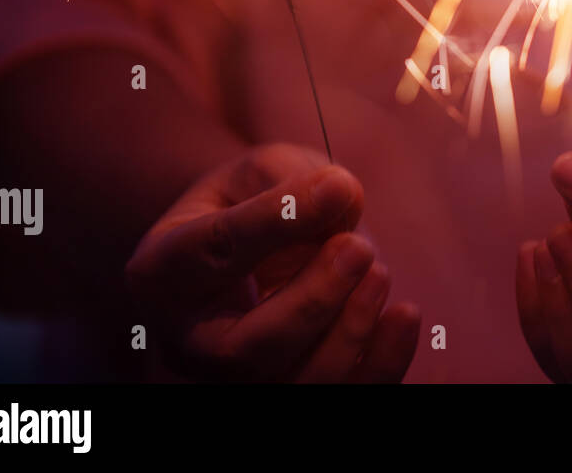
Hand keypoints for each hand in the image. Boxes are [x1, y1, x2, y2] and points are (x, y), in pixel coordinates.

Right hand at [126, 144, 418, 381]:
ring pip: (290, 386)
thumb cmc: (255, 201)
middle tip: (358, 248)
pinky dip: (380, 365)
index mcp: (166, 269)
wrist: (257, 245)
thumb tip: (342, 195)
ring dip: (349, 334)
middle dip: (313, 300)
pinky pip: (337, 398)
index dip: (275, 222)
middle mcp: (190, 338)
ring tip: (379, 273)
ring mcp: (236, 377)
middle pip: (244, 349)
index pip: (213, 252)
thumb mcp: (263, 172)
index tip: (337, 188)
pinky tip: (405, 317)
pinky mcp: (288, 388)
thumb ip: (294, 182)